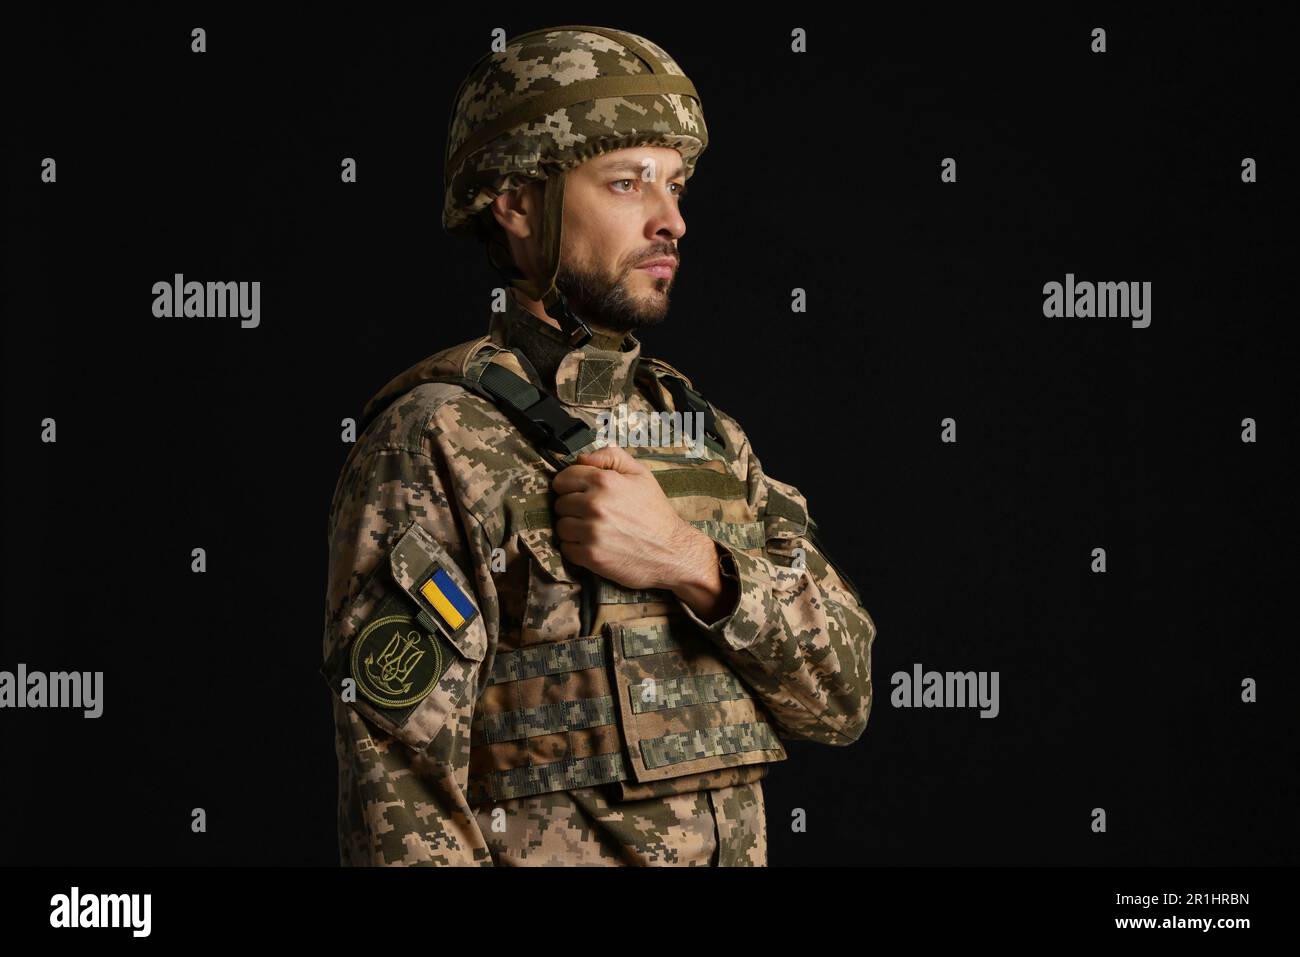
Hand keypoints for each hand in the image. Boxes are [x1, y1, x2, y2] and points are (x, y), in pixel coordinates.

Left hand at [551, 444, 734, 617]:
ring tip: (593, 530)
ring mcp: (591, 531)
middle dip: (572, 508)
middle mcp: (594, 504)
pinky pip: (566, 548)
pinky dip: (576, 548)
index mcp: (604, 481)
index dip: (571, 486)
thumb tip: (582, 458)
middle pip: (560, 503)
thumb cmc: (655, 512)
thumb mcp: (640, 474)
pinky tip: (594, 545)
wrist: (672, 551)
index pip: (563, 479)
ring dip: (573, 528)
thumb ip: (611, 457)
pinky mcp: (590, 555)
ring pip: (561, 526)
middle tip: (592, 514)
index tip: (581, 493)